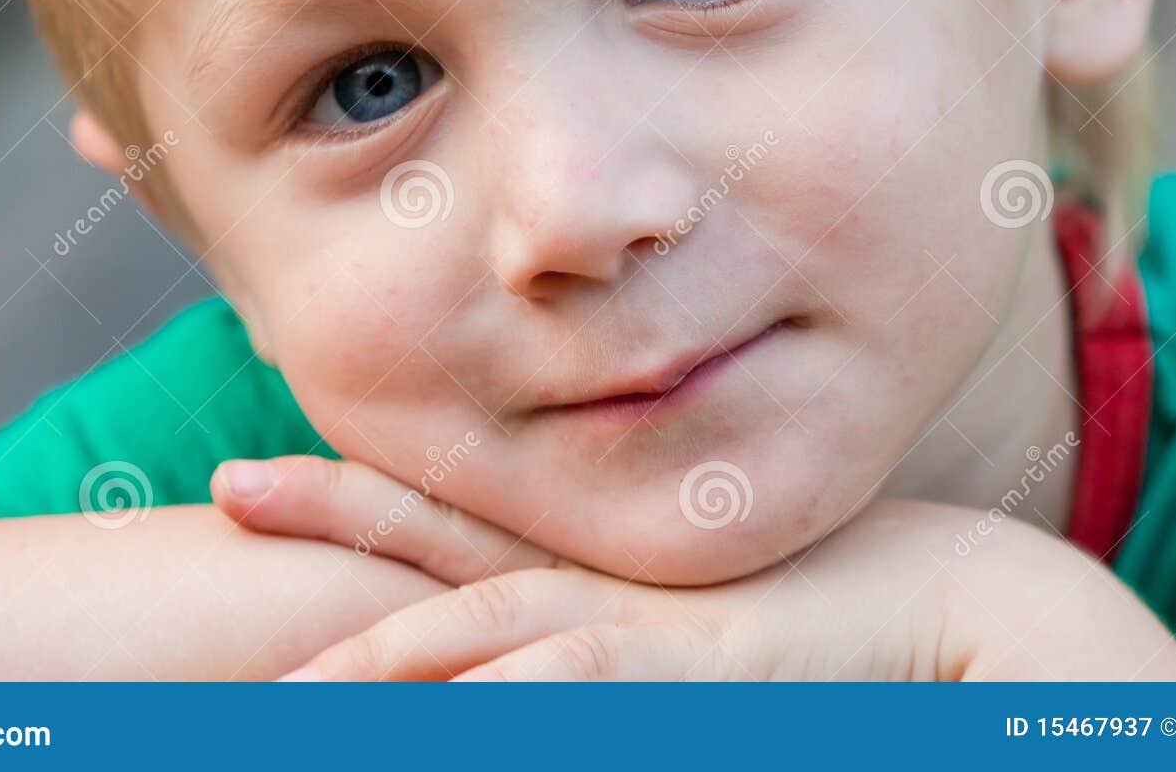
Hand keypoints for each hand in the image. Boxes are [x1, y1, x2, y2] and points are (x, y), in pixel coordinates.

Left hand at [213, 456, 1175, 680]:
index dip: (353, 496)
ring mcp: (634, 616)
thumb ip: (622, 629)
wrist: (946, 607)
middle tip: (229, 483)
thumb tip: (553, 647)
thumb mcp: (697, 624)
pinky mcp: (689, 663)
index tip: (259, 473)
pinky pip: (572, 681)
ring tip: (285, 678)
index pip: (446, 517)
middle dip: (330, 518)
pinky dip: (502, 696)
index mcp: (585, 561)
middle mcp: (593, 575)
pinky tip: (432, 702)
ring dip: (381, 651)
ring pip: (480, 626)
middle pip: (436, 541)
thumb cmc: (828, 619)